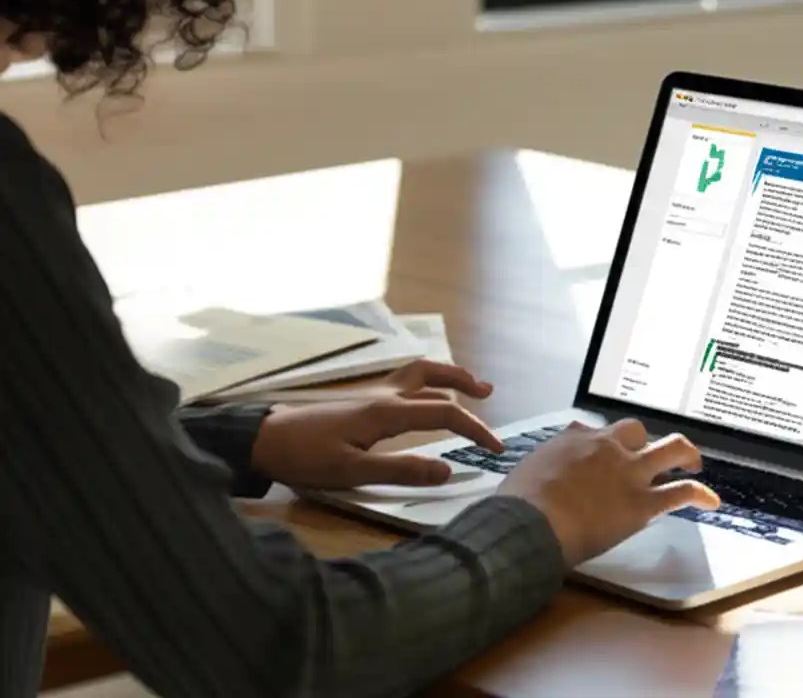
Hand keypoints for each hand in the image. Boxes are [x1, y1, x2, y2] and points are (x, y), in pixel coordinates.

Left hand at [250, 362, 503, 488]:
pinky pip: (402, 384)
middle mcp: (383, 396)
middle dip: (464, 381)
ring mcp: (369, 396)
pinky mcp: (356, 402)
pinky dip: (423, 385)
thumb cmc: (304, 457)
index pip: (445, 411)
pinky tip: (419, 401)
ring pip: (417, 375)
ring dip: (445, 376)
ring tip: (465, 386)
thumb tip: (449, 470)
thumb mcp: (353, 471)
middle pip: (433, 376)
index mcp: (387, 412)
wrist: (260, 439)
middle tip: (488, 393)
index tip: (497, 448)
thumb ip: (402, 470)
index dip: (476, 428)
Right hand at [497, 420, 720, 565]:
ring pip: (670, 449)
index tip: (603, 454)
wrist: (532, 521)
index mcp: (574, 441)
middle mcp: (606, 448)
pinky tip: (712, 502)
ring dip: (685, 454)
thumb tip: (540, 473)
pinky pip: (681, 492)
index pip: (595, 432)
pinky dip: (700, 495)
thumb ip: (541, 467)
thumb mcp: (524, 471)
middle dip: (643, 442)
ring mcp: (629, 473)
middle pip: (635, 431)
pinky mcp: (643, 503)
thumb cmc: (518, 504)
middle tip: (647, 456)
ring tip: (694, 462)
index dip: (602, 443)